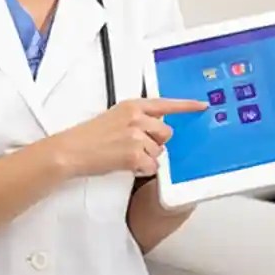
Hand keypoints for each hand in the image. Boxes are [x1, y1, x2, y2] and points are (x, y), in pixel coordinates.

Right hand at [46, 98, 207, 178]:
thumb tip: (155, 128)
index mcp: (132, 105)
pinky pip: (152, 167)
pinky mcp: (134, 155)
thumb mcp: (115, 116)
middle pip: (166, 133)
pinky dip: (142, 170)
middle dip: (156, 142)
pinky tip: (125, 165)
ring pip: (159, 152)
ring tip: (124, 155)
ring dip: (146, 158)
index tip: (202, 105)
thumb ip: (137, 118)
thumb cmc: (89, 136)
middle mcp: (137, 118)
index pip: (165, 104)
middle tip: (135, 146)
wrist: (72, 150)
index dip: (186, 105)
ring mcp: (137, 136)